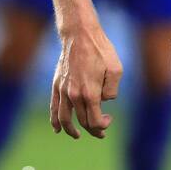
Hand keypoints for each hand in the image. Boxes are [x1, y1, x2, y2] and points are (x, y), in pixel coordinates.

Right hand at [50, 24, 122, 138]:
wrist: (80, 35)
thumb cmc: (101, 50)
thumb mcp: (117, 69)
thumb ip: (112, 90)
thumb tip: (105, 101)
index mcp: (90, 93)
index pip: (95, 121)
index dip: (103, 125)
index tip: (109, 118)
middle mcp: (74, 95)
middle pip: (82, 121)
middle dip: (93, 129)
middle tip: (101, 131)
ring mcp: (63, 90)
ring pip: (64, 119)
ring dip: (71, 130)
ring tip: (77, 135)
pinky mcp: (56, 84)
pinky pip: (53, 107)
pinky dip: (54, 121)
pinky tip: (57, 129)